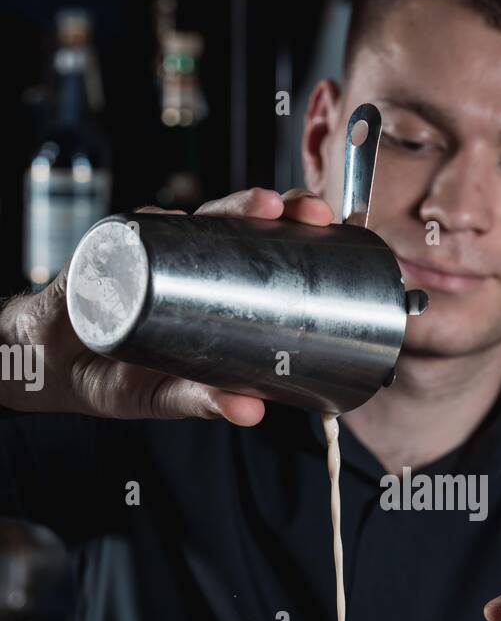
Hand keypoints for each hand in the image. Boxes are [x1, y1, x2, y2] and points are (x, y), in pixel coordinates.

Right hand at [4, 188, 332, 424]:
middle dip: (276, 209)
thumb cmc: (122, 375)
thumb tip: (255, 412)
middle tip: (305, 213)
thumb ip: (206, 401)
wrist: (51, 366)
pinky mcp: (108, 251)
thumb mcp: (168, 396)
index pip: (262, 252)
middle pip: (239, 222)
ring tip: (259, 208)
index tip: (328, 231)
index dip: (296, 238)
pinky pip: (132, 232)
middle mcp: (188, 260)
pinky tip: (168, 222)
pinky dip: (150, 226)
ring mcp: (150, 250)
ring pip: (196, 217)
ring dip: (230, 208)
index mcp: (214, 288)